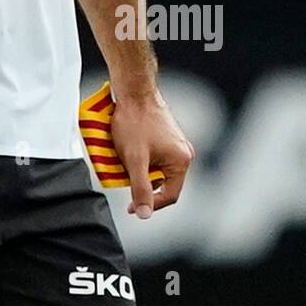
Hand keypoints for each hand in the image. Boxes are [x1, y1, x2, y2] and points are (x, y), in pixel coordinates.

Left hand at [110, 87, 194, 218]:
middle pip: (163, 182)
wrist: (133, 91)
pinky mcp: (165, 135)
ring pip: (157, 168)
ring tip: (123, 161)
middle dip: (143, 183)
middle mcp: (183, 153)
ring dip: (140, 170)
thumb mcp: (135, 160)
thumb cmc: (135, 122)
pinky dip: (141, 158)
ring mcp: (175, 143)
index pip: (169, 196)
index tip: (132, 207)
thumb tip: (144, 214)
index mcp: (181, 161)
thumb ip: (141, 188)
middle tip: (124, 179)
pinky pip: (154, 155)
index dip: (150, 204)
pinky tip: (126, 150)